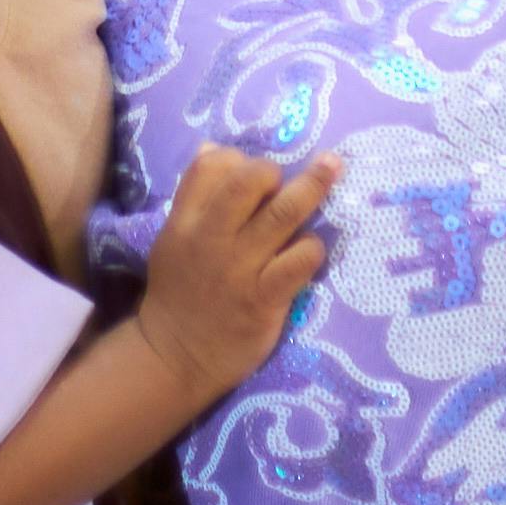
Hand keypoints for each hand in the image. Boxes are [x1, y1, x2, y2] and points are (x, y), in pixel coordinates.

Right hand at [133, 143, 339, 406]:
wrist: (176, 357)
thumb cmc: (180, 293)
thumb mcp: (172, 240)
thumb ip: (193, 196)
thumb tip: (213, 147)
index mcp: (185, 221)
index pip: (211, 167)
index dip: (237, 159)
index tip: (251, 170)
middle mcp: (212, 239)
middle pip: (248, 181)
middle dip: (274, 170)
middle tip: (287, 177)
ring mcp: (239, 269)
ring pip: (282, 214)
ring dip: (312, 188)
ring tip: (333, 168)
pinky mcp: (264, 299)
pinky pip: (298, 262)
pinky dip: (312, 248)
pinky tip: (313, 249)